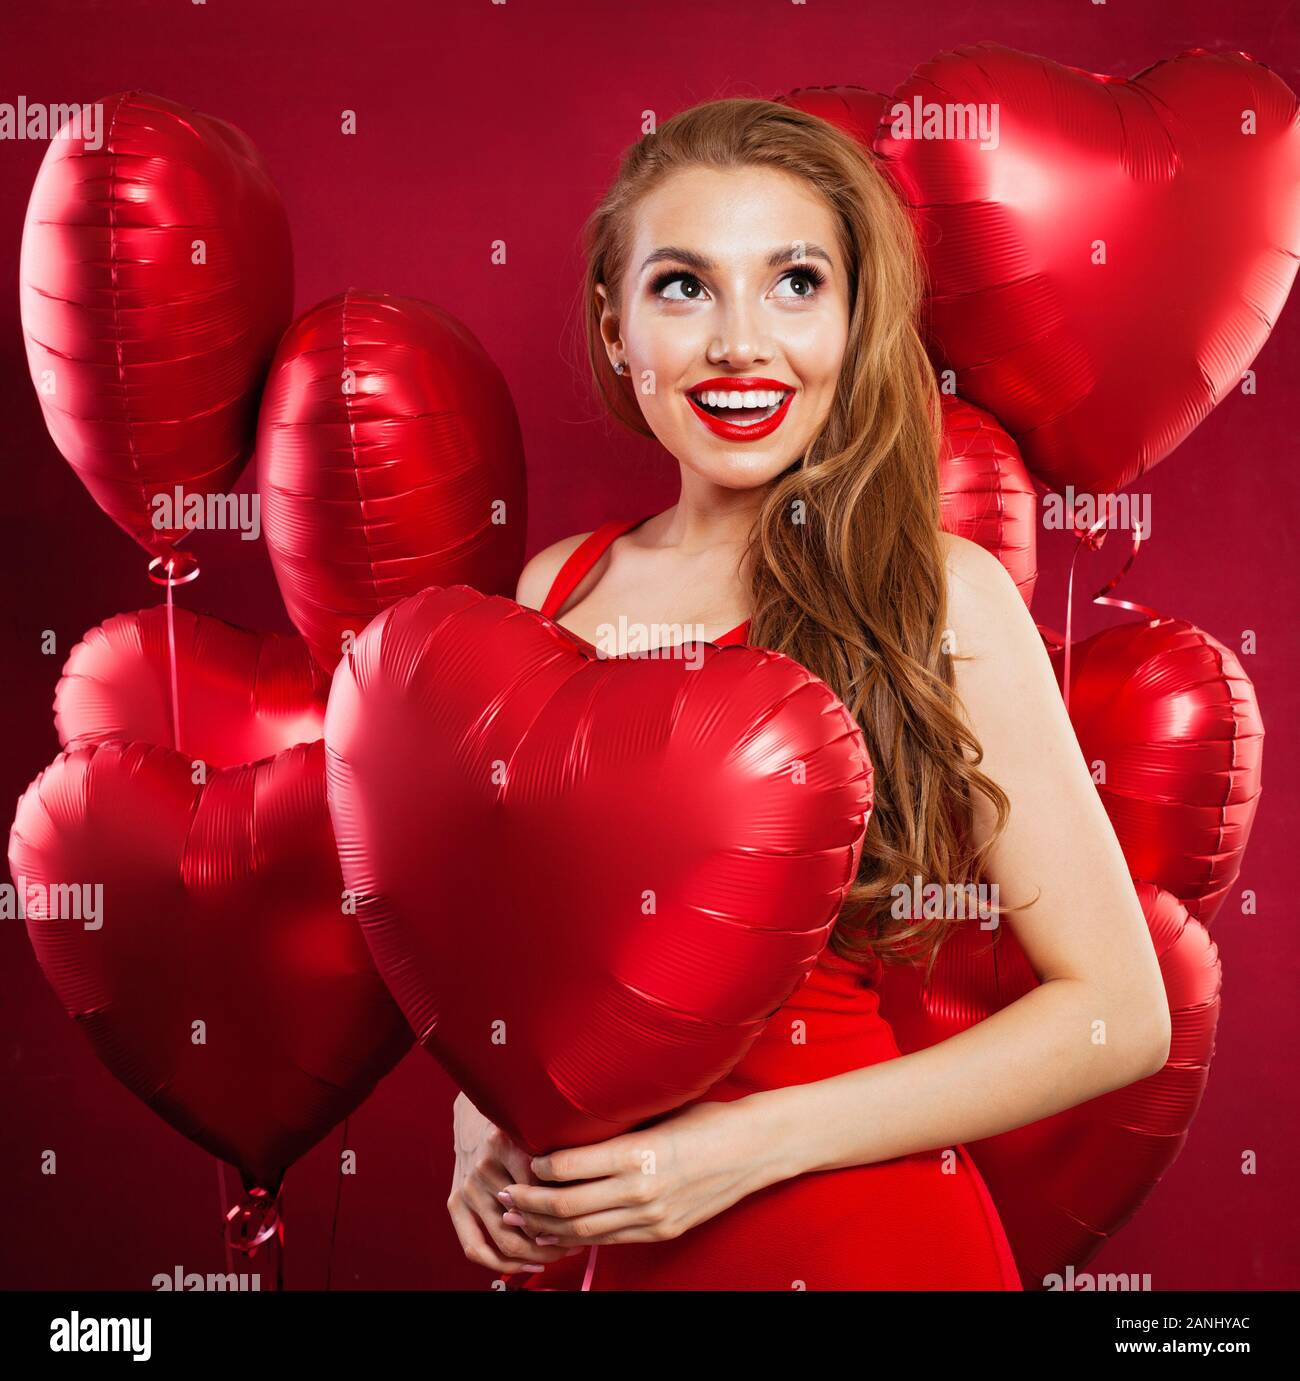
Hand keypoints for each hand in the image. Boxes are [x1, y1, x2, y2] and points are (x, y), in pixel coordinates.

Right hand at [447, 1091, 585, 1274]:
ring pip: (504, 1240)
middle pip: (524, 1220)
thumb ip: (562, 1152)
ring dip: (534, 1255)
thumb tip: (593, 1183)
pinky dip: (502, 1264)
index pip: (542, 1190)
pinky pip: (475, 1248)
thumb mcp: (540, 1129)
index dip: (567, 1211)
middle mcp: (484, 1167)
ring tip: (556, 1255)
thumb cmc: (517, 1128)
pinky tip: (526, 1265)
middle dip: (554, 1240)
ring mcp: (468, 1188)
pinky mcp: (455, 1203)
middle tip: (576, 1243)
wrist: (476, 1119)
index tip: (587, 1217)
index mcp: (506, 1144)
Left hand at [498, 1098, 785, 1246]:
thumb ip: (618, 1124)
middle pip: (568, 1206)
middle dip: (529, 1203)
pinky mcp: (661, 1230)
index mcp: (637, 1152)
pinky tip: (556, 1234)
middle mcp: (641, 1189)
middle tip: (505, 1195)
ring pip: (583, 1231)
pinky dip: (576, 1239)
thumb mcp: (658, 1111)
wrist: (754, 1148)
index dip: (538, 1168)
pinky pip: (608, 1241)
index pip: (568, 1168)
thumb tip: (574, 1119)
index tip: (523, 1158)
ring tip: (520, 1217)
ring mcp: (652, 1216)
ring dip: (545, 1226)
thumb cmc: (706, 1118)